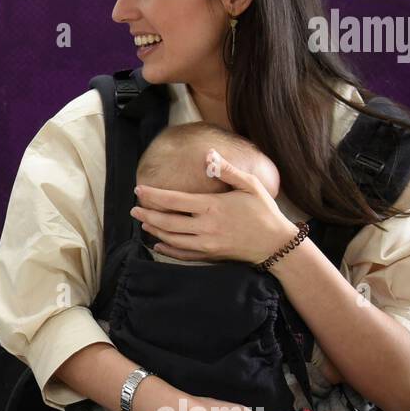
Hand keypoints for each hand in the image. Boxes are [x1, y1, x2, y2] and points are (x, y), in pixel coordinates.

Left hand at [131, 148, 297, 263]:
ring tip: (142, 221)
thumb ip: (227, 170)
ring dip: (154, 230)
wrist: (276, 244)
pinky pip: (183, 255)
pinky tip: (158, 245)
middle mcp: (205, 227)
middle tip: (133, 208)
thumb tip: (208, 155)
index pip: (173, 200)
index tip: (139, 190)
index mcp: (212, 207)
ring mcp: (206, 244)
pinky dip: (167, 250)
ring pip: (172, 238)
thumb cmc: (264, 211)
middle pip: (167, 221)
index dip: (153, 195)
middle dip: (147, 214)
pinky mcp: (210, 255)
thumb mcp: (250, 185)